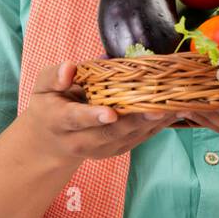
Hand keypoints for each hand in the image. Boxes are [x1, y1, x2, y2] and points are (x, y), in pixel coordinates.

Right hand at [7, 61, 185, 162]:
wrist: (51, 141)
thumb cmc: (50, 104)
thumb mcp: (42, 87)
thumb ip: (55, 76)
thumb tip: (69, 68)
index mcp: (60, 121)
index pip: (76, 119)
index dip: (93, 116)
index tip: (110, 113)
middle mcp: (80, 140)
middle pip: (109, 132)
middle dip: (135, 121)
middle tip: (157, 108)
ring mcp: (100, 148)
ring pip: (128, 137)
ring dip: (153, 123)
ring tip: (176, 107)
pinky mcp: (117, 150)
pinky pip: (139, 139)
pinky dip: (158, 127)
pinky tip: (175, 112)